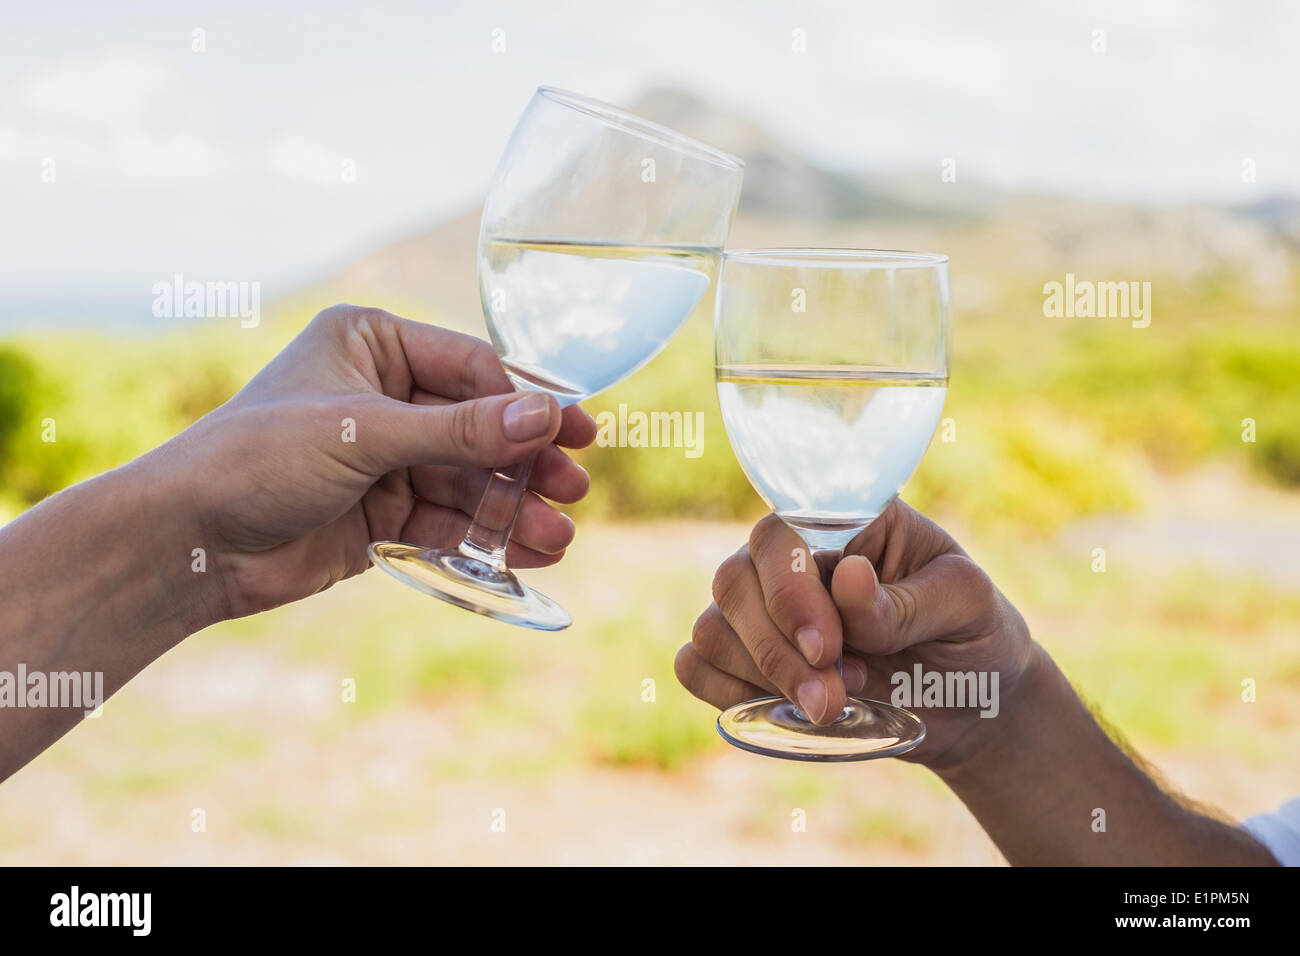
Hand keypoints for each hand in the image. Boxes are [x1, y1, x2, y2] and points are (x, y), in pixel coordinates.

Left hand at [146, 304, 595, 620]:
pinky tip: (526, 554)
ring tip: (557, 538)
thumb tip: (547, 418)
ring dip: (511, 510)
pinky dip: (485, 537)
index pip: (470, 367)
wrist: (189, 542)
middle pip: (477, 427)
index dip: (524, 404)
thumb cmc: (259, 458)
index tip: (573, 433)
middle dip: (523, 463)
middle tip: (573, 488)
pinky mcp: (382, 514)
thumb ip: (459, 430)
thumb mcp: (364, 433)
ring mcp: (384, 458)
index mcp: (372, 344)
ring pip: (468, 481)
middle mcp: (382, 395)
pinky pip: (448, 521)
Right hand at [675, 500, 1037, 768]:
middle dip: (779, 652)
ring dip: (764, 679)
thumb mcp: (967, 607)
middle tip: (837, 695)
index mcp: (843, 522)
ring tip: (834, 703)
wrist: (971, 704)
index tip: (828, 648)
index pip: (781, 533)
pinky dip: (727, 692)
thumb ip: (907, 600)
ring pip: (712, 628)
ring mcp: (762, 608)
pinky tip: (786, 708)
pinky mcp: (745, 658)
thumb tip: (846, 577)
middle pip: (734, 581)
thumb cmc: (972, 634)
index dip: (788, 590)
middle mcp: (792, 557)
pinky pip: (694, 664)